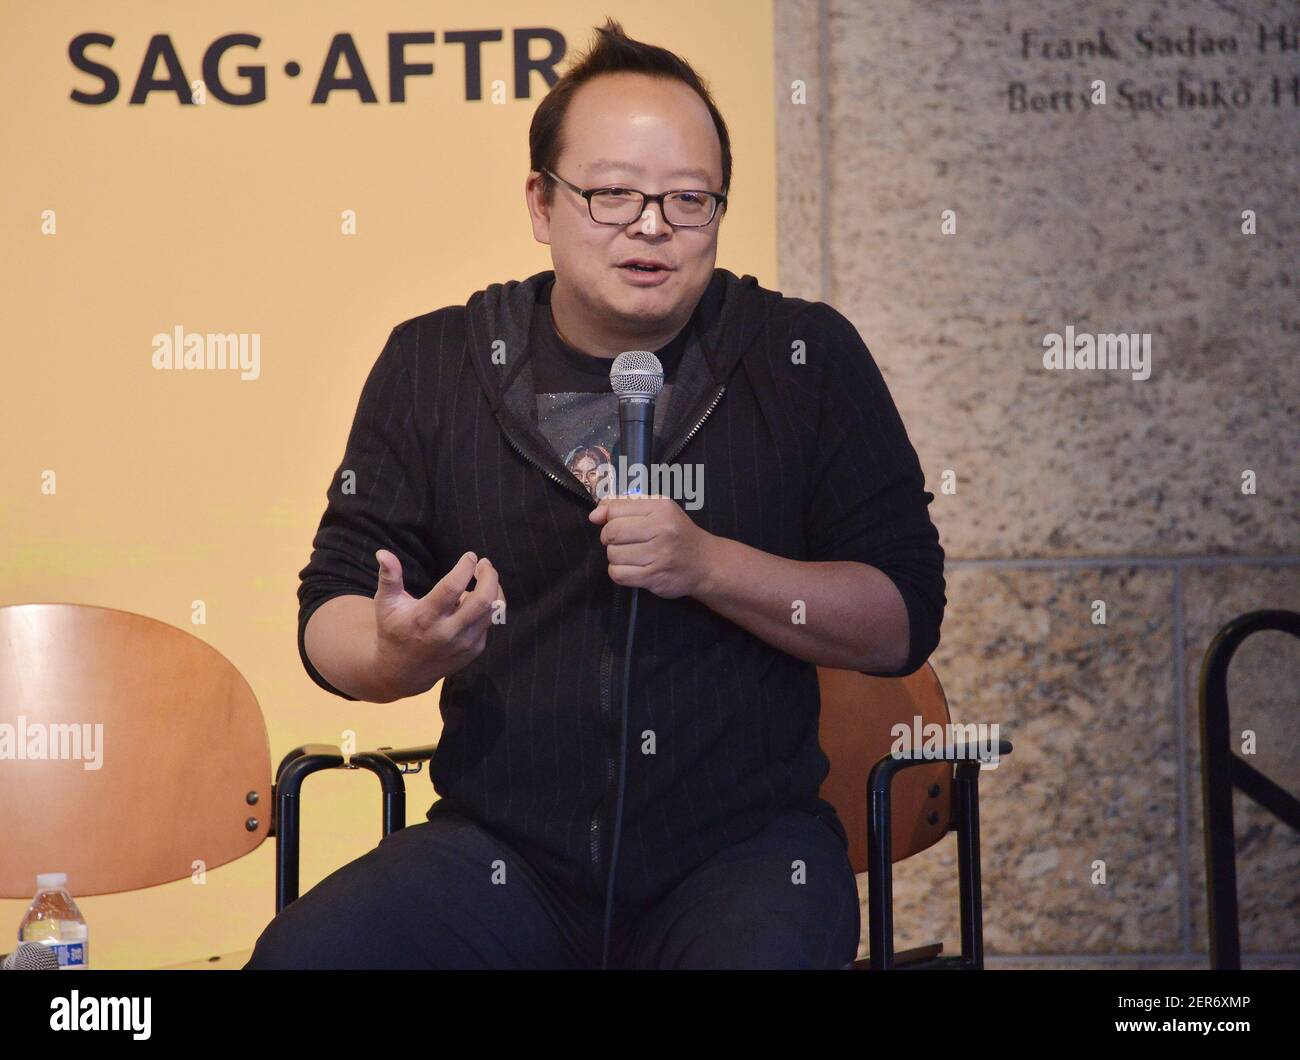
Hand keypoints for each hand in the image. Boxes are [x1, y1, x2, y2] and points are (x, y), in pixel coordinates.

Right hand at [371, 549, 505, 696]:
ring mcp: (464, 643)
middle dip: (489, 576)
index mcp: (425, 617)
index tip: (470, 556)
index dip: (465, 568)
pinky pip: (489, 623)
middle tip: (484, 564)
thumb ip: (389, 578)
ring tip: (483, 578)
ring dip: (493, 590)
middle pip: (482, 600)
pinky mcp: (474, 650)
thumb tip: (383, 552)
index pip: (452, 587)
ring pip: (493, 612)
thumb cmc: (394, 631)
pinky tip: (474, 600)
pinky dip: (487, 607)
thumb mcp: (386, 605)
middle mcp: (447, 632)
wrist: (404, 672)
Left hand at [588, 494, 713, 598]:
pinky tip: (632, 568)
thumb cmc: (676, 534)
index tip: (617, 524)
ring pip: (613, 555)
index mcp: (660, 508)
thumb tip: (594, 515)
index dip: (608, 518)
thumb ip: (624, 506)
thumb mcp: (657, 510)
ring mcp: (659, 555)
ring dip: (616, 557)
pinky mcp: (654, 577)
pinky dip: (619, 572)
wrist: (704, 563)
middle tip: (624, 542)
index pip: (615, 509)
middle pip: (611, 533)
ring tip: (632, 555)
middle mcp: (661, 529)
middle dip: (610, 539)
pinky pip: (619, 574)